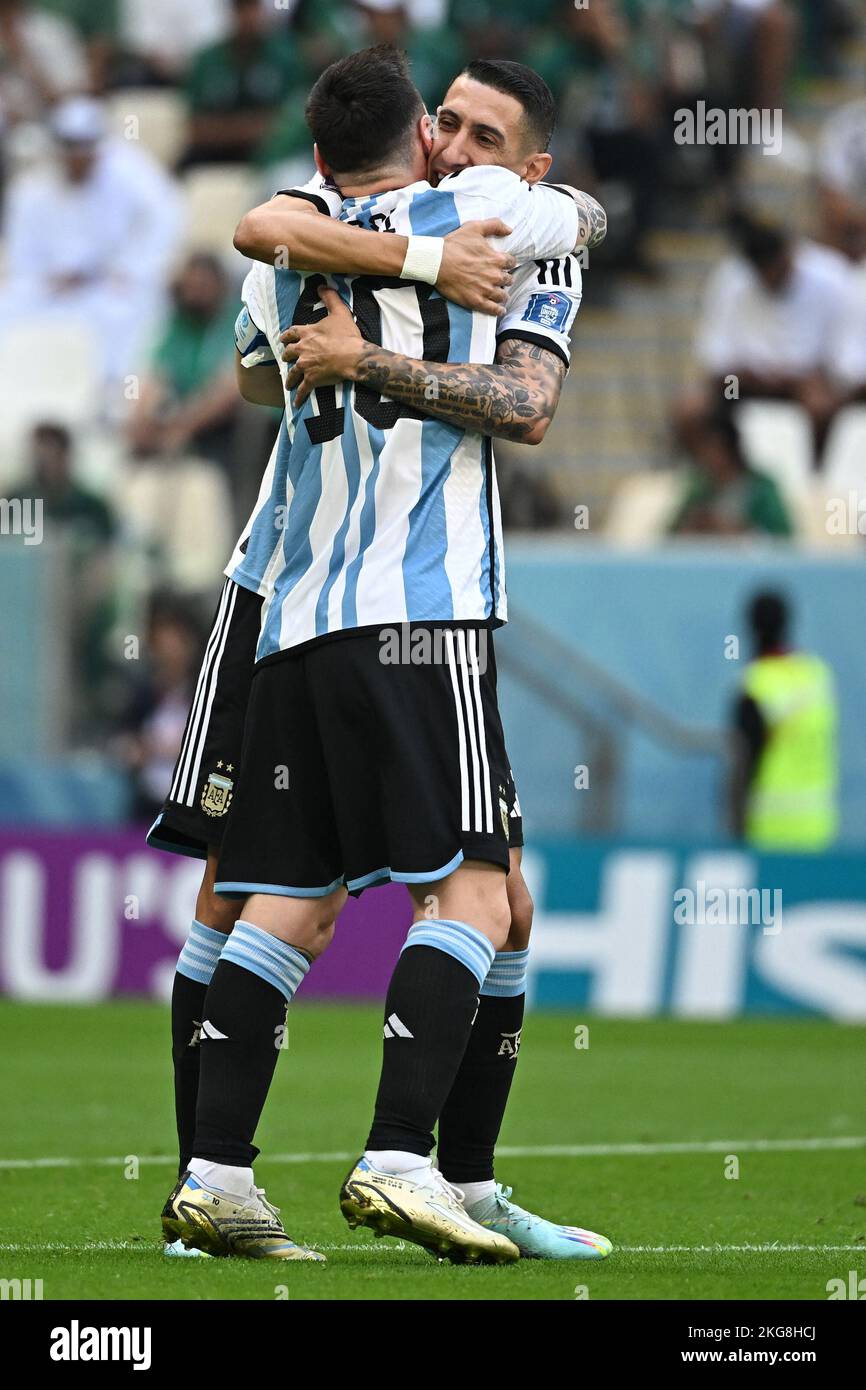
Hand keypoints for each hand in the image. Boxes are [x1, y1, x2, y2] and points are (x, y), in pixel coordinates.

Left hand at [280, 286, 363, 404]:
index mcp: (306, 333)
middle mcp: (302, 349)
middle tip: (286, 360)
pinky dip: (298, 397)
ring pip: (292, 373)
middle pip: (288, 353)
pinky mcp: (311, 379)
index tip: (283, 340)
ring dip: (289, 379)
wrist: (352, 356)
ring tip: (287, 384)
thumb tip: (322, 286)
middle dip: (286, 357)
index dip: (286, 337)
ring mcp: (305, 365)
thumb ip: (330, 297)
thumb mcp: (339, 312)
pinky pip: (302, 390)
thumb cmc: (347, 335)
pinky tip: (295, 404)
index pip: (290, 334)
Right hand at [437, 219, 515, 314]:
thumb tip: (510, 229)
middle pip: (508, 280)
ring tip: (501, 295)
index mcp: (496, 259)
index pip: (511, 263)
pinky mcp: (476, 301)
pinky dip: (498, 310)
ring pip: (502, 295)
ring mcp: (486, 290)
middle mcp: (494, 276)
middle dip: (506, 279)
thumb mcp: (475, 227)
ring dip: (503, 294)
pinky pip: (493, 309)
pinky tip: (500, 310)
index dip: (508, 263)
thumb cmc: (454, 244)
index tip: (504, 265)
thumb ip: (494, 225)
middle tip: (501, 280)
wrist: (437, 262)